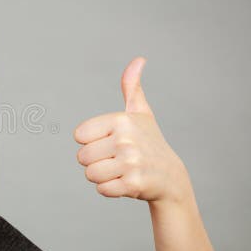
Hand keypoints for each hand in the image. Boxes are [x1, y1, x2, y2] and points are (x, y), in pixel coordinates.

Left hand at [73, 56, 192, 203]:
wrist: (171, 178)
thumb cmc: (150, 143)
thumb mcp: (141, 114)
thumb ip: (132, 88)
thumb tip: (138, 60)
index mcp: (121, 120)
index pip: (79, 136)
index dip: (92, 142)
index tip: (111, 143)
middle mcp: (125, 139)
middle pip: (82, 158)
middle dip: (96, 162)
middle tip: (117, 160)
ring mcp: (130, 162)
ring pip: (90, 174)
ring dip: (102, 177)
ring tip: (121, 171)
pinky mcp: (133, 184)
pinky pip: (102, 189)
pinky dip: (111, 190)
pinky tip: (127, 183)